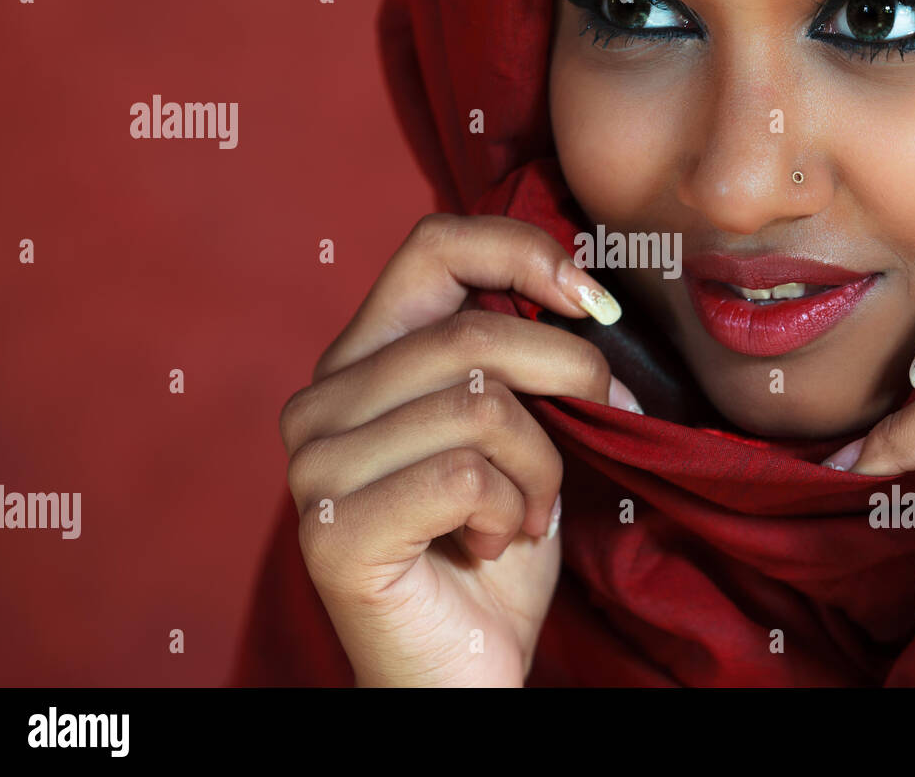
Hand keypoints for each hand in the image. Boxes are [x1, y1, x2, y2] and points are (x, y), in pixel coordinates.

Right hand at [280, 214, 632, 686]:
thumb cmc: (493, 543)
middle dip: (569, 378)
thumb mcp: (520, 430)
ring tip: (526, 511)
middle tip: (598, 426)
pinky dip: (510, 511)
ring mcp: (315, 467)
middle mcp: (321, 401)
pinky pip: (464, 474)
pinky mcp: (333, 531)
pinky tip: (495, 542)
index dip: (523, 253)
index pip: (433, 247)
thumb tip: (589, 304)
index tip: (590, 301)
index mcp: (362, 359)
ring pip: (480, 406)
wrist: (459, 667)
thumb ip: (523, 360)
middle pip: (475, 334)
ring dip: (541, 468)